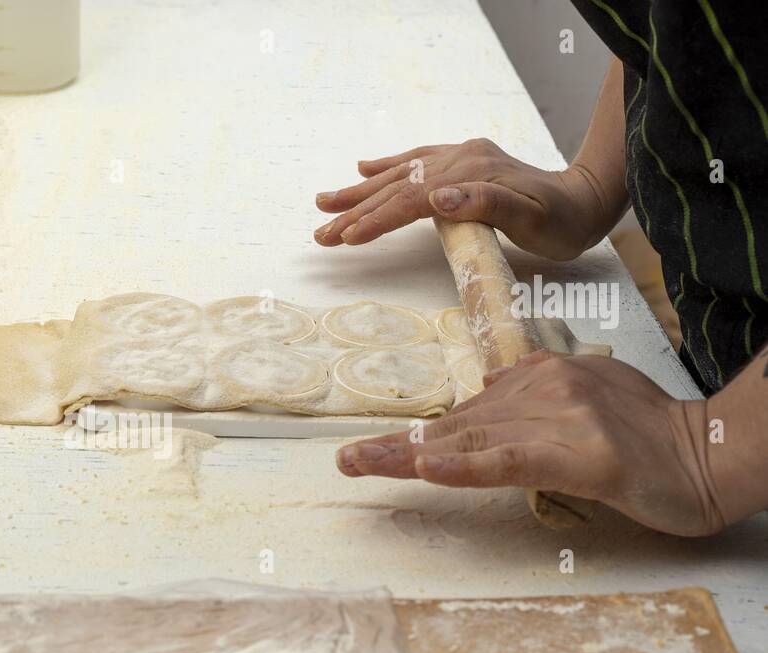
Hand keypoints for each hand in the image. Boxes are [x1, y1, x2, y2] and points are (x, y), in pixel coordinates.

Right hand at [313, 138, 615, 260]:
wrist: (587, 200)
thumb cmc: (561, 222)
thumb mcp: (531, 220)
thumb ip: (485, 205)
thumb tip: (437, 197)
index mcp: (472, 175)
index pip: (412, 199)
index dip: (378, 218)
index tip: (348, 238)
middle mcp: (462, 160)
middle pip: (398, 186)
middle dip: (355, 210)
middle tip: (320, 232)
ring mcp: (462, 158)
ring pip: (400, 173)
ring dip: (360, 190)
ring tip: (324, 203)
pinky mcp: (465, 162)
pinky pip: (418, 159)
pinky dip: (389, 164)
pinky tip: (365, 167)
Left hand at [335, 352, 726, 536]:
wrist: (712, 451)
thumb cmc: (651, 431)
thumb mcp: (589, 394)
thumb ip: (536, 389)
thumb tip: (489, 387)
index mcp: (541, 377)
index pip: (466, 413)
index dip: (416, 438)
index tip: (367, 452)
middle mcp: (543, 390)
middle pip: (456, 426)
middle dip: (395, 447)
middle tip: (344, 460)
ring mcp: (560, 421)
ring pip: (469, 442)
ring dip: (406, 457)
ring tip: (356, 464)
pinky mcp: (578, 457)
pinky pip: (507, 462)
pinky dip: (462, 467)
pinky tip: (425, 469)